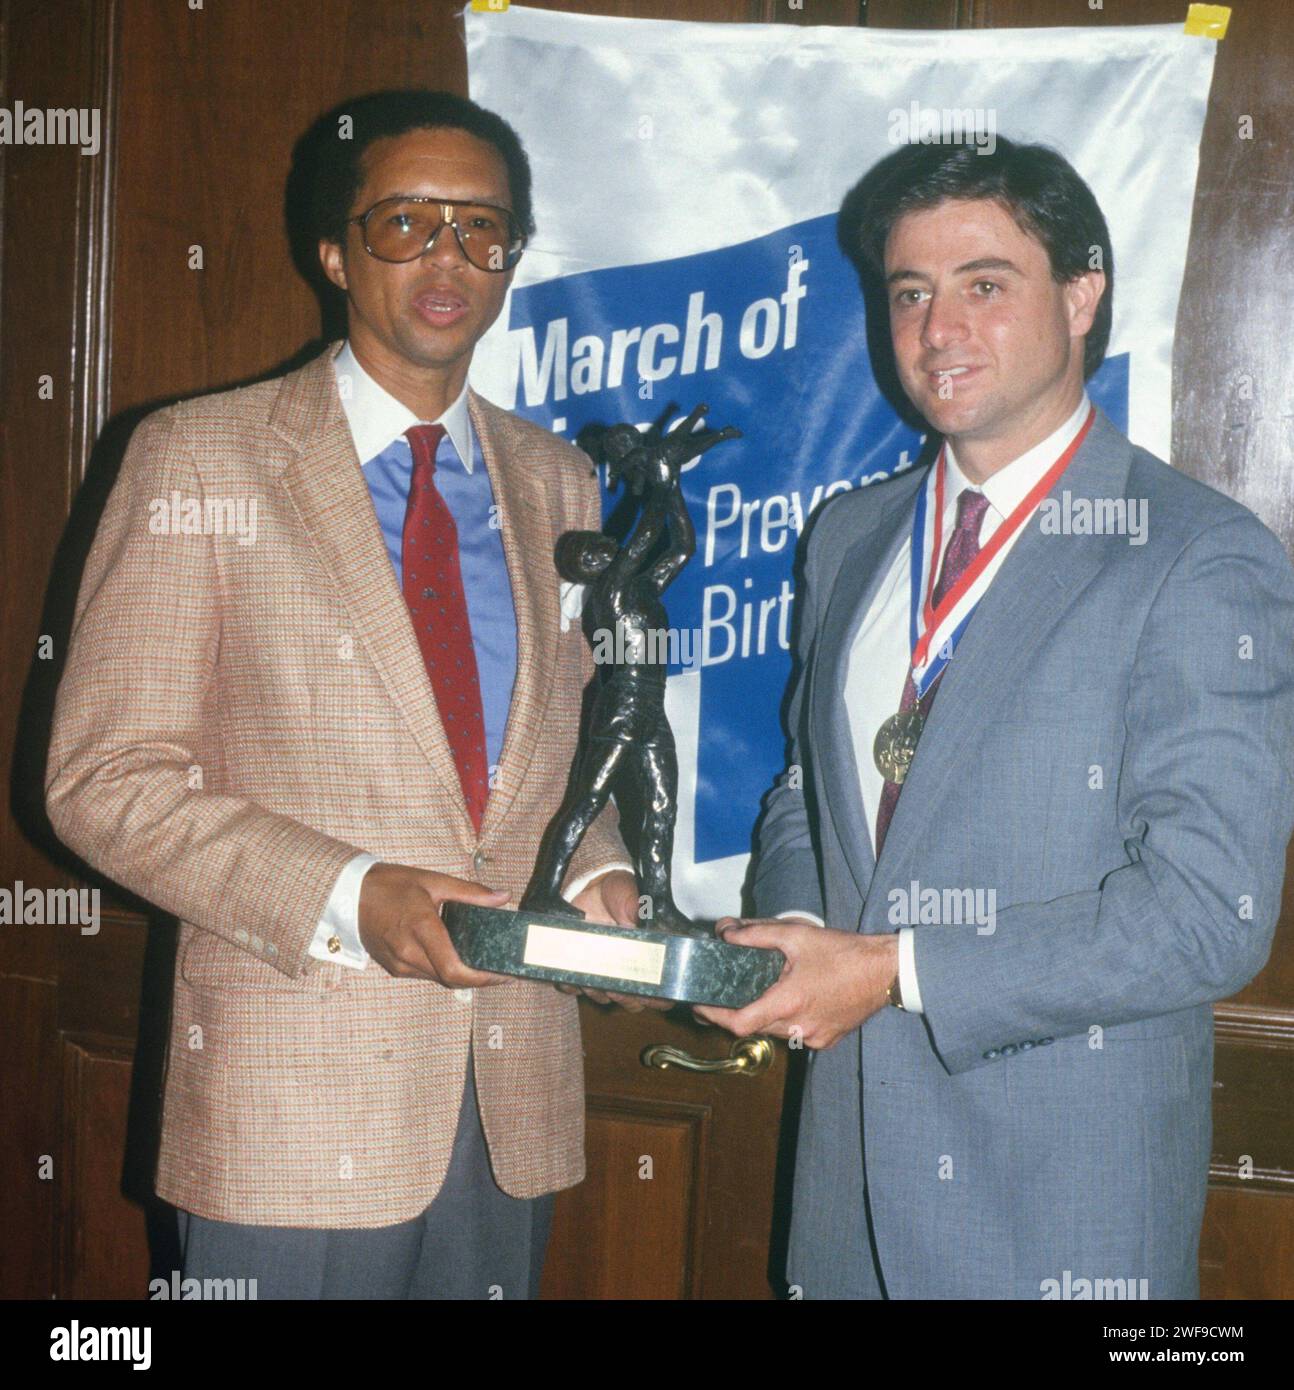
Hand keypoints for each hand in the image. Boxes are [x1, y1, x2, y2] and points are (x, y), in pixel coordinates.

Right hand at [358, 862, 510, 988]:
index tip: (505, 974)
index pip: (454, 969)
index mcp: (421, 929)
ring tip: (485, 963)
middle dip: (479, 978)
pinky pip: (425, 975)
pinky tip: (457, 958)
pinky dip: (444, 970)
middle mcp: (408, 953)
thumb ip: (470, 892)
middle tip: (502, 968)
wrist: (348, 893)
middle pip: (451, 979)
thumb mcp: (433, 881)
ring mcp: (398, 964)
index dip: (482, 978)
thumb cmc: (390, 885)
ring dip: (462, 975)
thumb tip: (502, 897)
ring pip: (438, 979)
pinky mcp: (393, 968)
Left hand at [559, 870, 672, 1012]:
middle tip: (618, 989)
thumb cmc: (619, 892)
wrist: (589, 884)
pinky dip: (571, 985)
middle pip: (633, 1001)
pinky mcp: (578, 965)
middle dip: (626, 999)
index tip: (648, 994)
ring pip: (603, 998)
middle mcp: (628, 967)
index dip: (658, 998)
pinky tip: (571, 977)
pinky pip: (573, 986)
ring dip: (598, 994)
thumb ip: (644, 915)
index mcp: (649, 955)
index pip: (661, 990)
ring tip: (594, 982)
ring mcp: (602, 968)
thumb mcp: (635, 900)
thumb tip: (654, 929)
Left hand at [693, 919, 897, 1048]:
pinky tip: (792, 999)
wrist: (886, 972)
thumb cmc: (844, 953)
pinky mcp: (827, 1040)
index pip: (739, 1023)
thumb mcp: (797, 935)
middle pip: (755, 1028)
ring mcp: (815, 1038)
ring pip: (775, 1032)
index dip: (714, 1016)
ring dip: (763, 1015)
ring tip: (758, 991)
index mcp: (788, 1003)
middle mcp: (800, 1028)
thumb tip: (726, 932)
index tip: (698, 1005)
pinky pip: (797, 1035)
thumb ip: (756, 934)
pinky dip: (787, 1020)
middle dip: (735, 1013)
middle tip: (720, 994)